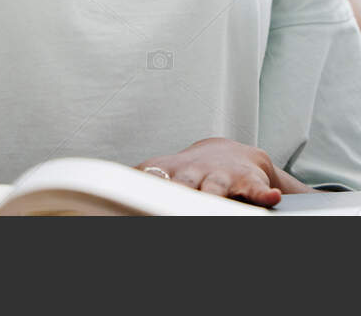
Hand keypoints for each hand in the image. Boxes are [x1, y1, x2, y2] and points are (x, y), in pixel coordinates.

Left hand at [135, 138, 311, 206]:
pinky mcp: (248, 180)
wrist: (230, 152)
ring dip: (215, 193)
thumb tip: (90, 201)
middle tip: (172, 207)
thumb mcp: (159, 173)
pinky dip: (263, 193)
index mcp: (167, 171)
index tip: (132, 203)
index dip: (142, 190)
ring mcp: (220, 176)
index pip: (150, 179)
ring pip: (217, 186)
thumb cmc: (188, 170)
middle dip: (179, 193)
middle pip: (184, 183)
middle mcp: (193, 172)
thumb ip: (134, 182)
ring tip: (215, 202)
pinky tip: (270, 198)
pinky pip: (257, 188)